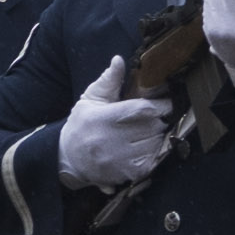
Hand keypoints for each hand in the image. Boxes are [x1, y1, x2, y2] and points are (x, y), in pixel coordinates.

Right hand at [54, 55, 169, 189]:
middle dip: (160, 120)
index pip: (142, 109)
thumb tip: (118, 60)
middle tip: (158, 117)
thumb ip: (108, 80)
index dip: (160, 105)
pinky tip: (148, 147)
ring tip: (152, 131)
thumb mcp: (90, 99)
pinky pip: (152, 162)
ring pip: (155, 144)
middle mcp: (112, 140)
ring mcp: (119, 160)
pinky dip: (155, 153)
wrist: (68, 159)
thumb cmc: (81, 125)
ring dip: (159, 137)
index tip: (166, 102)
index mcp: (104, 118)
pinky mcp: (125, 174)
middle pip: (153, 127)